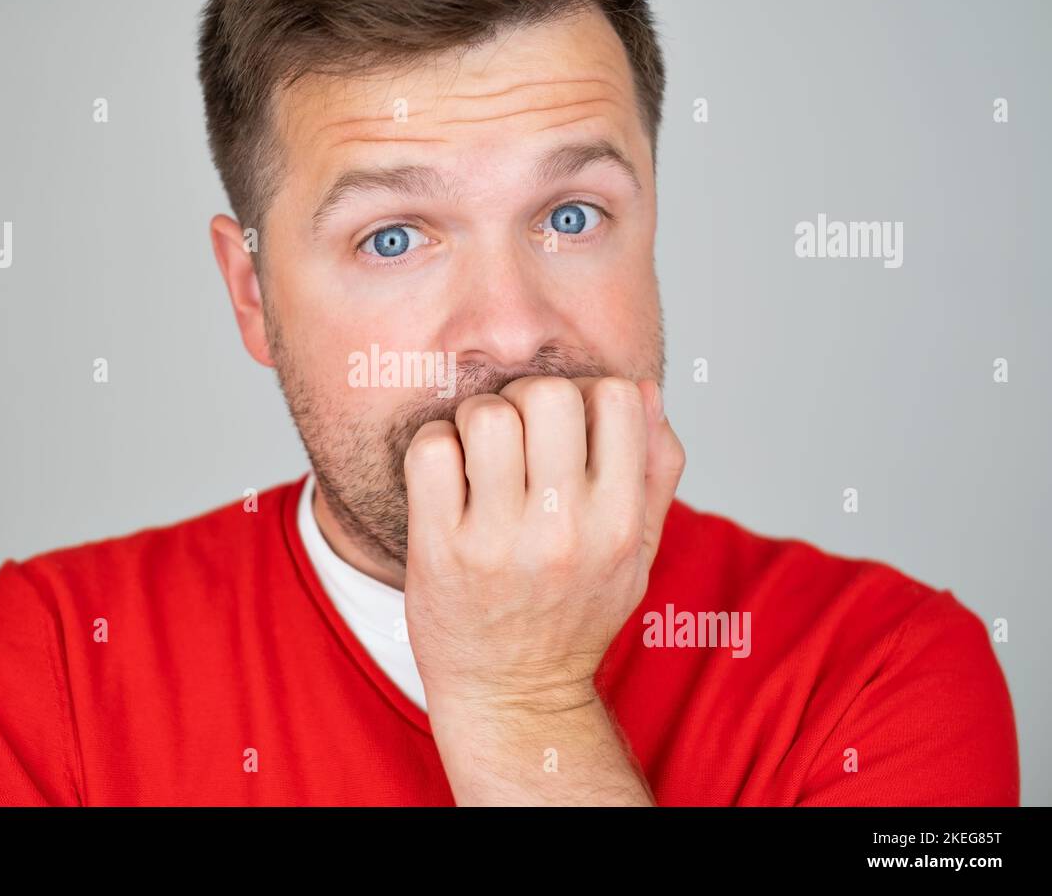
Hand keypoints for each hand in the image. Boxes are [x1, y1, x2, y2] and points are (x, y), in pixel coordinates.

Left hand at [403, 375, 684, 716]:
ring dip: (476, 419)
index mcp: (617, 523)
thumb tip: (644, 390)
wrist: (510, 695)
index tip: (566, 427)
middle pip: (547, 393)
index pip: (615, 396)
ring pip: (486, 414)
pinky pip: (430, 450)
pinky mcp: (439, 549)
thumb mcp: (636, 553)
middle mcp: (563, 530)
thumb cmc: (573, 614)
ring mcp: (497, 540)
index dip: (585, 394)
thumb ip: (655, 472)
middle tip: (515, 436)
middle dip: (525, 398)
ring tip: (478, 455)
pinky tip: (445, 475)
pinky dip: (434, 446)